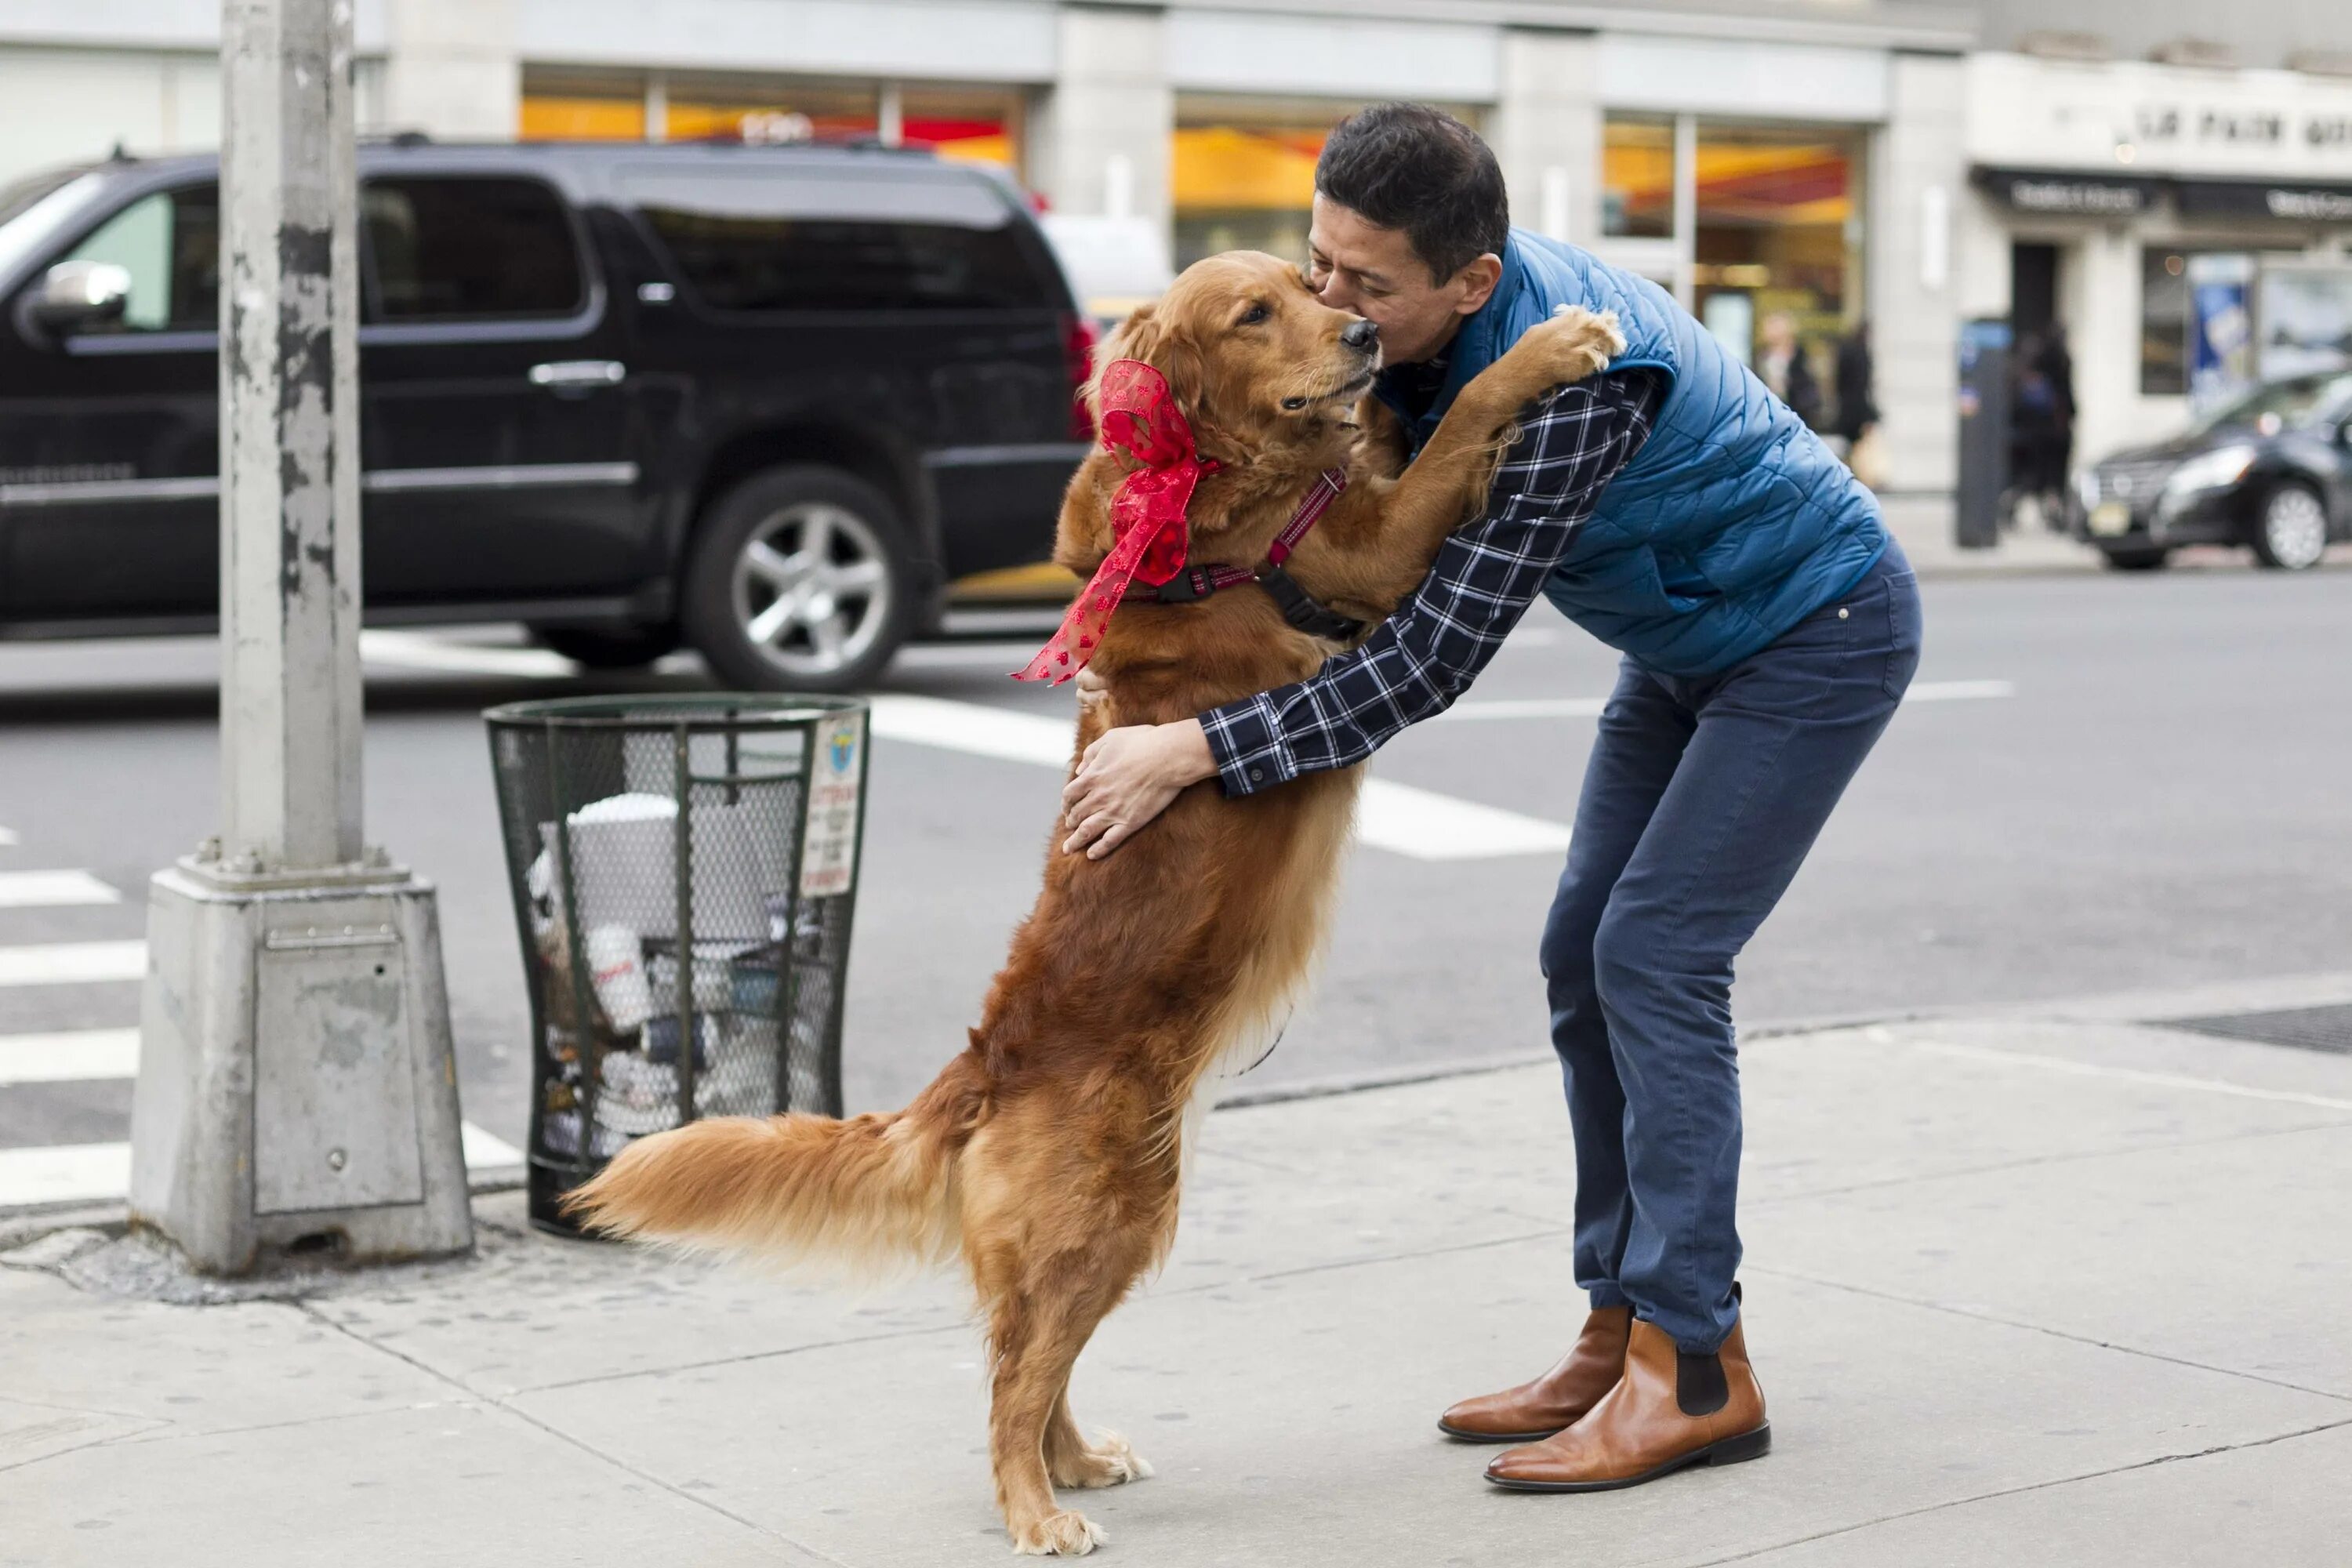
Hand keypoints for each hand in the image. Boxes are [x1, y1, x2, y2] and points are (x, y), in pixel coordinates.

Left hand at [1060, 719, 1215, 858]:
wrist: (1169, 756)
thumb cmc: (1143, 743)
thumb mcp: (1110, 739)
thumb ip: (1090, 754)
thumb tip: (1079, 769)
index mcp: (1092, 776)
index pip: (1069, 795)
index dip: (1066, 803)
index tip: (1067, 807)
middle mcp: (1098, 797)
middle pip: (1076, 815)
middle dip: (1070, 821)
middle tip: (1070, 826)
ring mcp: (1113, 812)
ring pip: (1087, 831)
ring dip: (1075, 842)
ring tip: (1069, 849)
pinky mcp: (1130, 823)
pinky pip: (1109, 841)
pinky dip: (1098, 849)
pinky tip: (1092, 855)